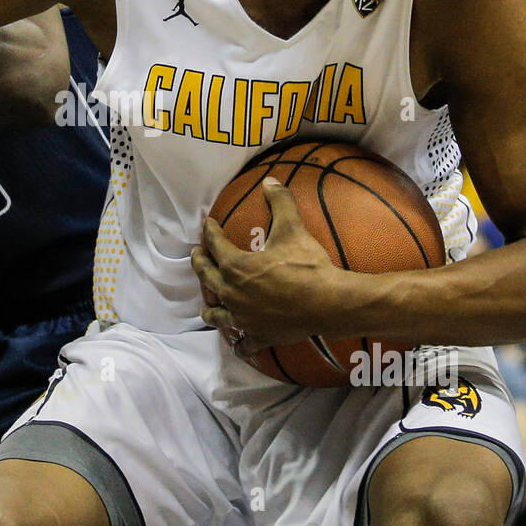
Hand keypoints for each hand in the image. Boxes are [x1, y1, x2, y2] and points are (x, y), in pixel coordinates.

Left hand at [191, 177, 348, 355]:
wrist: (328, 302)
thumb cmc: (307, 265)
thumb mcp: (293, 228)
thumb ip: (280, 202)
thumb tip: (270, 180)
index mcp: (235, 266)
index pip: (215, 245)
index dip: (210, 232)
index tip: (208, 225)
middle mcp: (232, 293)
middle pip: (206, 277)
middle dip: (200, 263)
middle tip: (197, 255)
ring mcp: (243, 318)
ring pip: (216, 315)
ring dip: (210, 307)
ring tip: (207, 305)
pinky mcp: (259, 335)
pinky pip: (243, 344)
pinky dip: (239, 344)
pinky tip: (238, 345)